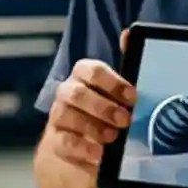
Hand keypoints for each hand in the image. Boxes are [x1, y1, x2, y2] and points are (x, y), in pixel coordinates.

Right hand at [44, 29, 136, 169]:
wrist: (85, 154)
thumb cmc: (106, 116)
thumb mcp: (120, 96)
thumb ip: (126, 66)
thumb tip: (128, 33)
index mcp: (85, 78)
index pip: (90, 69)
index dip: (111, 81)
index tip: (132, 97)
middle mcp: (68, 94)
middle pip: (76, 92)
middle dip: (101, 106)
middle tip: (124, 120)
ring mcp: (59, 117)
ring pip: (66, 114)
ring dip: (92, 125)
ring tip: (112, 137)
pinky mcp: (55, 142)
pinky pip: (63, 141)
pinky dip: (82, 146)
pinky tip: (98, 153)